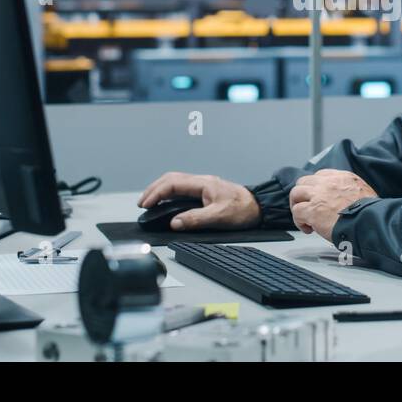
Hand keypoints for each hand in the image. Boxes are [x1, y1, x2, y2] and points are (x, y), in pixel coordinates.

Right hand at [138, 172, 261, 230]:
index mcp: (203, 183)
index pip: (173, 183)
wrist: (259, 207)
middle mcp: (202, 181)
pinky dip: (169, 193)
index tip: (146, 204)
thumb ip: (195, 219)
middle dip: (154, 189)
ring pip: (176, 182)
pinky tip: (166, 201)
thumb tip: (175, 222)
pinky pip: (182, 188)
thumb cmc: (243, 210)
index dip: (156, 193)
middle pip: (171, 179)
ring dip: (160, 190)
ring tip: (150, 202)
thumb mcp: (219, 217)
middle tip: (142, 203)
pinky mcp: (206, 191)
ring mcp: (204, 185)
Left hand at [289, 169, 377, 240]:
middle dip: (303, 195)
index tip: (317, 197)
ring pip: (296, 193)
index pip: (321, 175)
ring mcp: (319, 195)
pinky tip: (308, 229)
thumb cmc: (370, 214)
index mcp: (343, 177)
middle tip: (306, 207)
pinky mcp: (313, 210)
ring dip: (297, 205)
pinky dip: (299, 222)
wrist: (370, 222)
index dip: (316, 187)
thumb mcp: (365, 193)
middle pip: (304, 181)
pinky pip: (297, 212)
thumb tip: (347, 202)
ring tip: (304, 218)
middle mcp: (328, 183)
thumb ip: (352, 192)